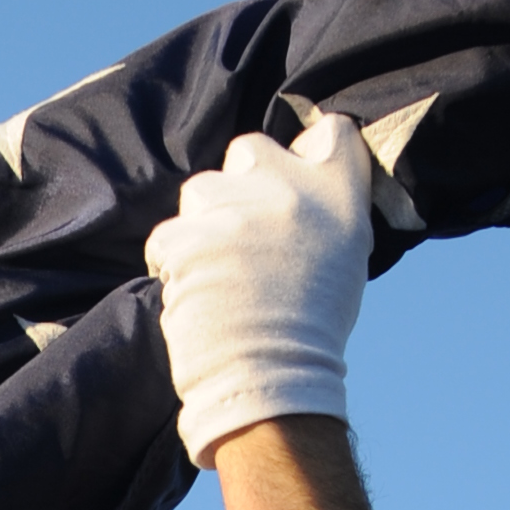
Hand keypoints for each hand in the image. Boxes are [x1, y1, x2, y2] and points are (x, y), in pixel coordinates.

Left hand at [145, 114, 374, 467]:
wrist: (272, 377)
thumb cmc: (311, 329)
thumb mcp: (342, 258)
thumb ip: (324, 212)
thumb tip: (295, 193)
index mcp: (339, 193)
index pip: (330, 132)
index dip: (306, 153)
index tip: (293, 181)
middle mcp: (290, 186)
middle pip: (251, 149)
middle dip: (240, 183)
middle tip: (243, 236)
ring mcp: (236, 206)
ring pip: (201, 190)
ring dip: (201, 224)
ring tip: (217, 274)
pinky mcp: (189, 233)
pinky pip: (167, 236)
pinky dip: (172, 262)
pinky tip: (194, 294)